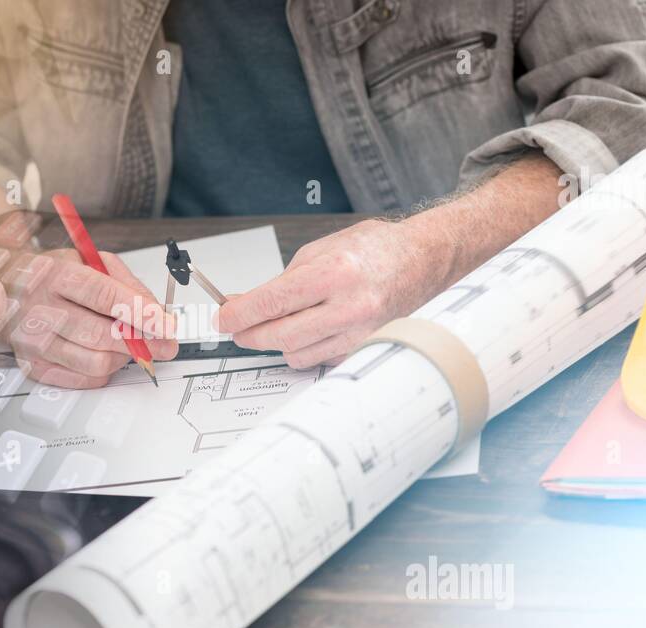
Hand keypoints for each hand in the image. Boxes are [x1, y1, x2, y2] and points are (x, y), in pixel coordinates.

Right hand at [4, 248, 176, 387]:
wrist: (10, 289)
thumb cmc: (54, 275)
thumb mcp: (90, 262)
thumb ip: (127, 283)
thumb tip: (157, 313)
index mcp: (56, 275)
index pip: (104, 296)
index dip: (140, 313)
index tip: (166, 325)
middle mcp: (41, 308)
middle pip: (102, 334)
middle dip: (142, 342)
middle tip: (164, 344)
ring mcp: (34, 341)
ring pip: (97, 362)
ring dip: (123, 356)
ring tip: (126, 344)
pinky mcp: (34, 366)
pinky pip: (85, 379)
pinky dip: (104, 371)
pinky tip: (103, 353)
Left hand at [213, 219, 448, 368]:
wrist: (421, 261)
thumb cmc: (374, 251)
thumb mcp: (320, 251)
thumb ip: (280, 281)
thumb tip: (244, 303)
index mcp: (335, 273)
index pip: (273, 302)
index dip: (240, 314)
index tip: (224, 317)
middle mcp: (349, 307)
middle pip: (280, 335)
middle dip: (250, 334)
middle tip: (238, 328)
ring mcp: (359, 333)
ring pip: (296, 354)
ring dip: (276, 343)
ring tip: (274, 325)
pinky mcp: (364, 350)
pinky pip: (318, 359)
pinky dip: (303, 348)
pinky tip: (305, 331)